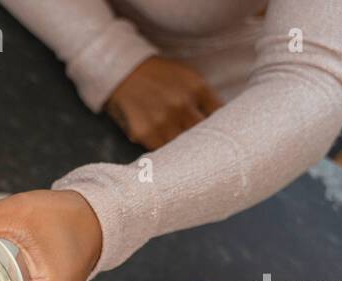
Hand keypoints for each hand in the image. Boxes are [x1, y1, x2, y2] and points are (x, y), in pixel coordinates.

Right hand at [105, 57, 221, 149]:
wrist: (121, 70)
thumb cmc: (155, 74)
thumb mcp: (186, 75)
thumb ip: (204, 95)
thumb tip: (220, 118)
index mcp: (197, 88)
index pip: (219, 116)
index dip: (219, 125)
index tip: (216, 131)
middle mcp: (181, 104)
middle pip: (202, 134)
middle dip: (201, 139)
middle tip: (196, 142)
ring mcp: (162, 120)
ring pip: (181, 145)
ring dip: (179, 146)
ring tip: (174, 143)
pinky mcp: (144, 132)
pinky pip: (160, 149)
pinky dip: (161, 148)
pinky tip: (158, 140)